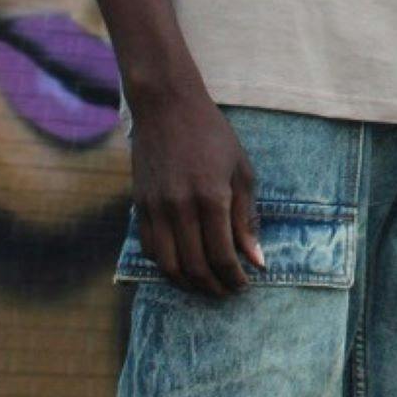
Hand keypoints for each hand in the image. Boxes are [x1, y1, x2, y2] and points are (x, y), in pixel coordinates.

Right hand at [130, 79, 261, 294]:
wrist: (167, 106)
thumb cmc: (212, 135)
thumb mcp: (241, 171)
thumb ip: (247, 218)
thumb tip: (256, 259)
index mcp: (212, 197)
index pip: (222, 255)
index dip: (235, 277)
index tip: (244, 284)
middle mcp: (180, 206)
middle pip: (195, 266)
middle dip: (214, 286)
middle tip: (227, 290)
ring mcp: (156, 207)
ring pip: (168, 264)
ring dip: (188, 283)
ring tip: (204, 285)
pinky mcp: (140, 205)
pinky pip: (150, 248)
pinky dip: (166, 264)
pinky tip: (182, 265)